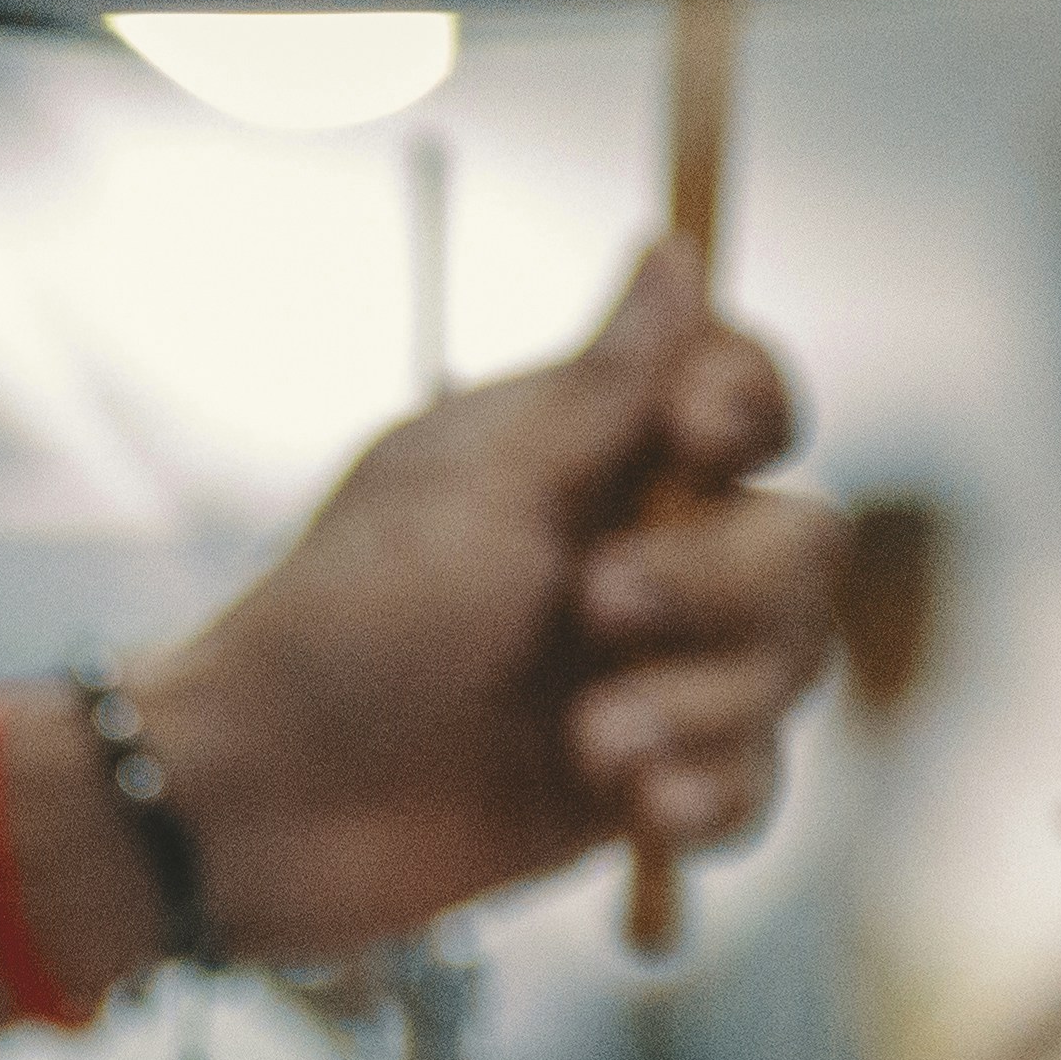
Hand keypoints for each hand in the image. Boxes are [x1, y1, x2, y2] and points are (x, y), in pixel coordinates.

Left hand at [126, 241, 846, 961]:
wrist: (260, 809)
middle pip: (800, 542)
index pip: (742, 398)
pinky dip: (714, 796)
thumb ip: (603, 384)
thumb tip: (673, 250)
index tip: (697, 440)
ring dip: (705, 706)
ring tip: (593, 747)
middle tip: (594, 612)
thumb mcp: (478, 489)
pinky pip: (749, 784)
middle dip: (721, 584)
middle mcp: (636, 555)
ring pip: (787, 667)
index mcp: (589, 458)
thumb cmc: (340, 627)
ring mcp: (643, 675)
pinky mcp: (636, 788)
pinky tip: (642, 810)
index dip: (749, 410)